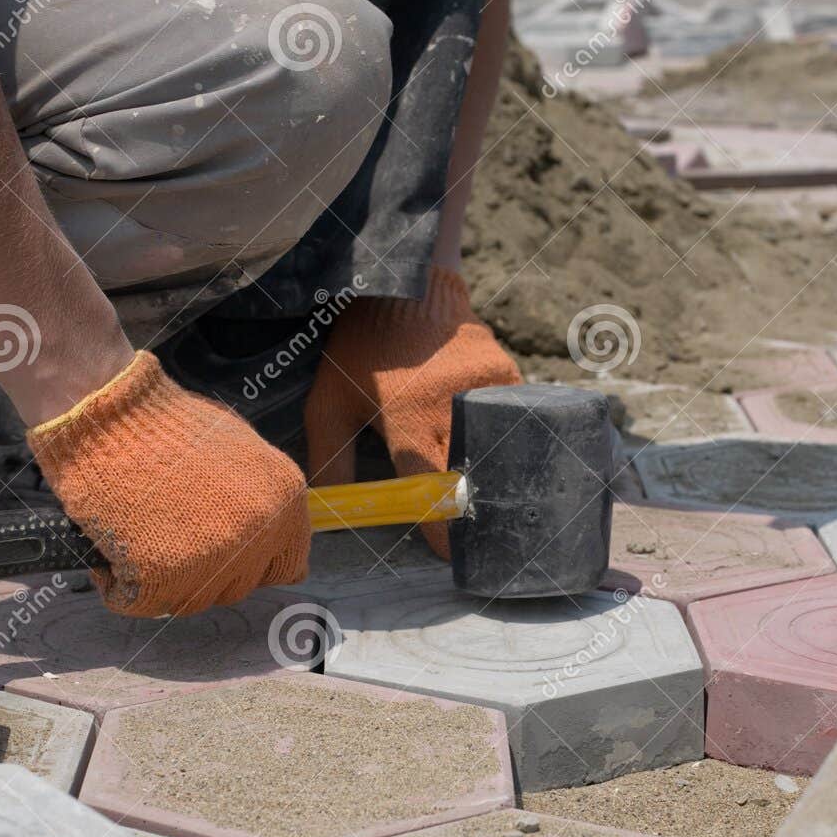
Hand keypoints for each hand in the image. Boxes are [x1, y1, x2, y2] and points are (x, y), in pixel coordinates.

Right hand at [29, 352, 309, 616]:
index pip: (287, 566)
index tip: (220, 552)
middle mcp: (259, 534)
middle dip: (201, 572)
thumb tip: (266, 539)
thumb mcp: (241, 452)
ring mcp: (213, 558)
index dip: (250, 563)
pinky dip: (117, 584)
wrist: (109, 411)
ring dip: (160, 580)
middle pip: (235, 588)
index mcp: (285, 502)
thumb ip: (260, 499)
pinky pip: (138, 603)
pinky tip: (111, 548)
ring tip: (137, 533)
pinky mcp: (161, 575)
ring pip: (189, 601)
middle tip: (165, 533)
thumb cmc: (164, 425)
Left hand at [304, 268, 521, 555]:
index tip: (448, 551)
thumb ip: (330, 459)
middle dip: (469, 503)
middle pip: (470, 471)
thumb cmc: (360, 350)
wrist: (406, 285)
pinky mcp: (509, 374)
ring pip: (496, 446)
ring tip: (484, 490)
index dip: (440, 522)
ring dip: (488, 469)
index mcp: (408, 415)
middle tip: (468, 528)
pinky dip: (499, 436)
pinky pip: (510, 419)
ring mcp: (487, 386)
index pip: (430, 482)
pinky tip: (489, 442)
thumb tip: (326, 513)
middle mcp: (453, 403)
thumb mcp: (329, 402)